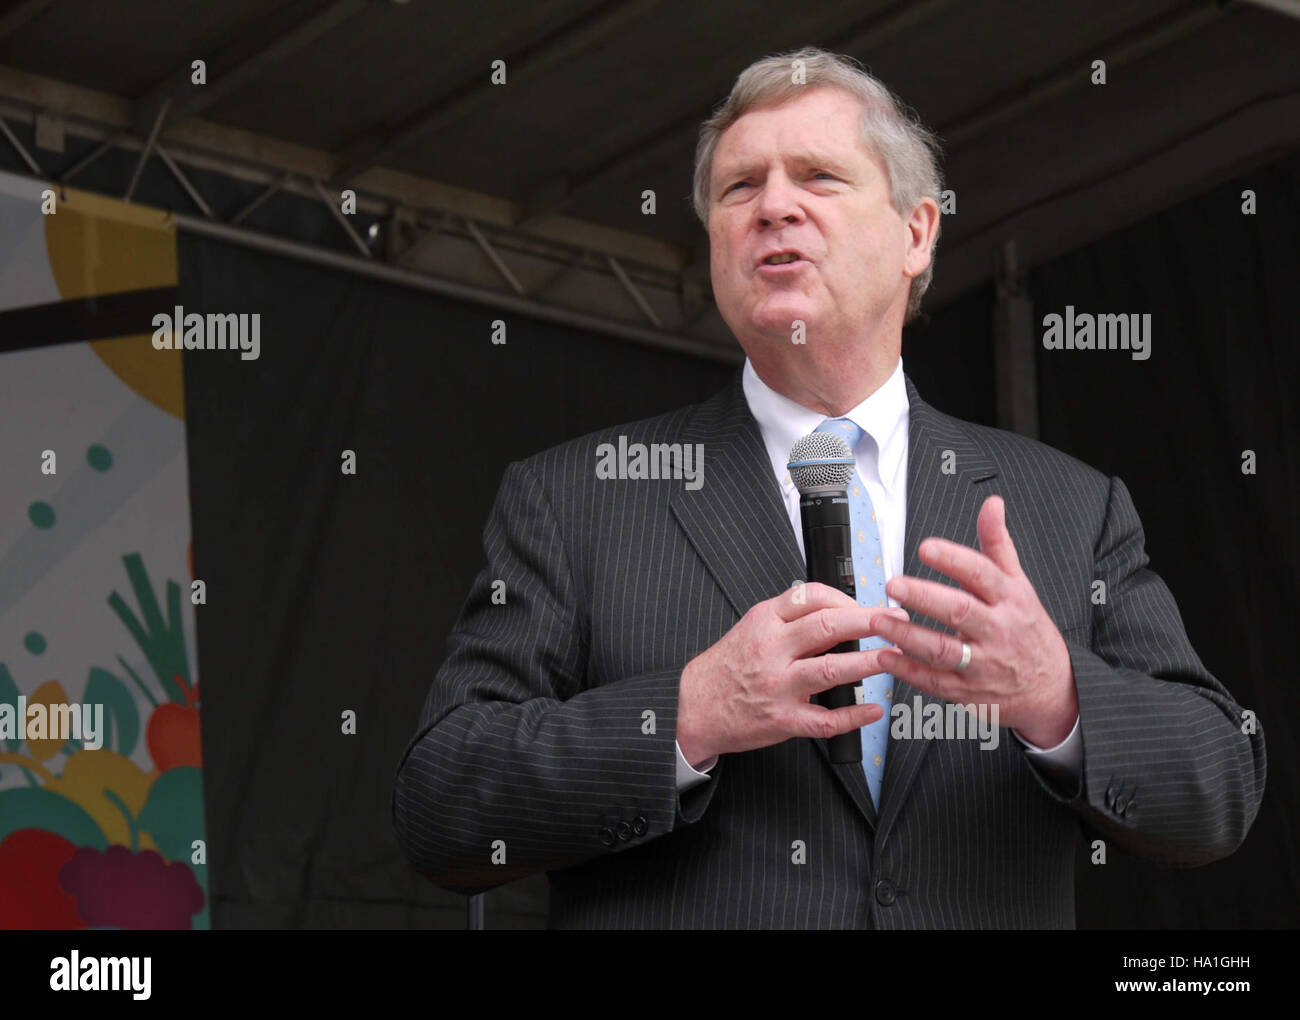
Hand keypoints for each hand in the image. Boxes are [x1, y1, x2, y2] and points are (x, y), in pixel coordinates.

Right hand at [676, 582, 908, 763]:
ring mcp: (778, 686)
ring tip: (894, 658)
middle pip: (827, 626)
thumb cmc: (727, 667)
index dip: (847, 597)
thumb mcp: (751, 627)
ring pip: (831, 670)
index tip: (867, 604)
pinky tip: (873, 709)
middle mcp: (772, 650)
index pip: (811, 596)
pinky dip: (854, 716)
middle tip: (896, 621)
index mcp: (764, 621)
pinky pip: (825, 720)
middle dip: (869, 622)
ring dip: (869, 663)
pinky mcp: (782, 720)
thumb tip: (837, 611)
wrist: (694, 708)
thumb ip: (788, 618)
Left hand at [871, 495, 1077, 746]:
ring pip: (943, 650)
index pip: (982, 575)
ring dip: (908, 637)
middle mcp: (998, 631)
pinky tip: (885, 656)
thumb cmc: (1027, 628)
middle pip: (960, 612)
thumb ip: (998, 544)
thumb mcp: (1019, 584)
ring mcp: (982, 664)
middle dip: (924, 597)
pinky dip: (908, 671)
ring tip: (879, 620)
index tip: (925, 547)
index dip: (954, 560)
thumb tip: (992, 504)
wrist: (1051, 688)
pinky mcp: (967, 691)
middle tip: (893, 584)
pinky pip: (934, 682)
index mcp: (1010, 600)